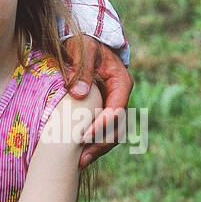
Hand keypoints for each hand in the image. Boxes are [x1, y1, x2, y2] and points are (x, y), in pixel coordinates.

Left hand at [61, 36, 132, 165]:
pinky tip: (78, 154)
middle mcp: (121, 96)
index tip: (84, 136)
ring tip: (80, 162)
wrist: (84, 39)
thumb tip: (78, 94)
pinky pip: (102, 130)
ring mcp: (112, 104)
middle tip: (82, 157)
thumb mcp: (82, 49)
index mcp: (122, 82)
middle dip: (101, 144)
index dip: (102, 125)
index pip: (116, 109)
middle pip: (118, 127)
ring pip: (112, 132)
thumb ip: (81, 68)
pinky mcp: (102, 109)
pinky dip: (92, 142)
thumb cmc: (84, 41)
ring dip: (98, 148)